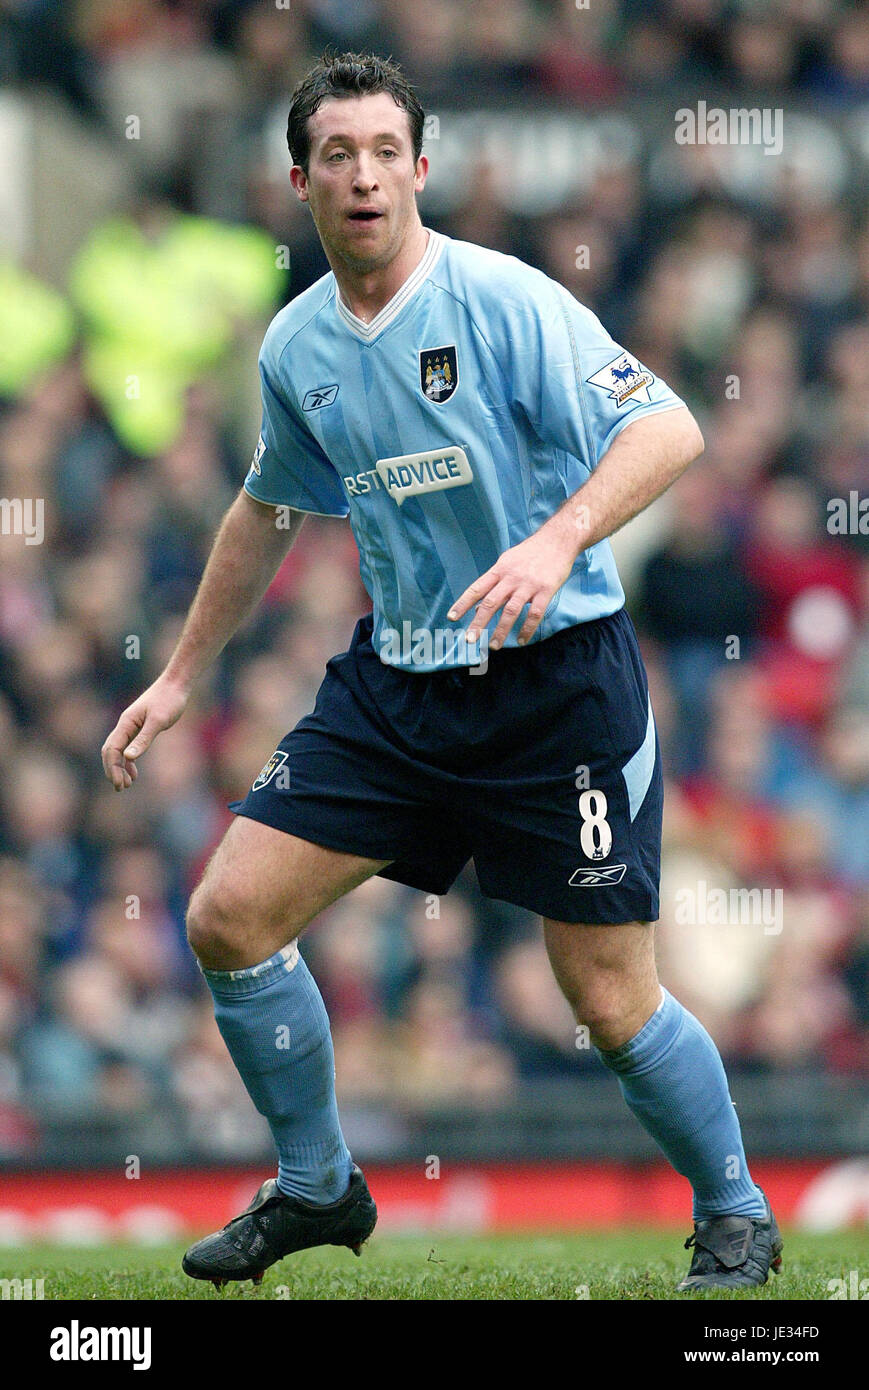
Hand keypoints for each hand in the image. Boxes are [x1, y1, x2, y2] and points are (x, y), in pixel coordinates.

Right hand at [101, 675, 190, 790]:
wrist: (176, 685)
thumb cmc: (169, 700)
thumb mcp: (158, 721)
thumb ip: (144, 739)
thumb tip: (128, 757)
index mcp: (126, 723)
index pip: (112, 749)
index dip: (112, 768)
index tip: (119, 783)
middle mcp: (125, 725)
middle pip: (111, 752)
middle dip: (112, 770)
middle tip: (121, 788)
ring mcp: (131, 727)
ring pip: (118, 751)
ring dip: (119, 768)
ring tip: (126, 784)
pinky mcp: (140, 728)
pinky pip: (128, 748)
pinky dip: (129, 761)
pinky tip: (134, 773)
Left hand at [447, 516, 579, 648]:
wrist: (558, 539)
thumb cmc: (530, 553)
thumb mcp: (507, 563)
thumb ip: (494, 584)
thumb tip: (479, 608)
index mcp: (500, 570)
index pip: (477, 588)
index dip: (463, 603)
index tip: (452, 618)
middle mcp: (511, 577)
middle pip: (491, 602)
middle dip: (479, 622)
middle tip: (470, 639)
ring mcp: (529, 584)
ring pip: (511, 610)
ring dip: (501, 630)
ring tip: (494, 645)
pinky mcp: (546, 590)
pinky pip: (535, 614)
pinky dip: (527, 629)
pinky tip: (521, 640)